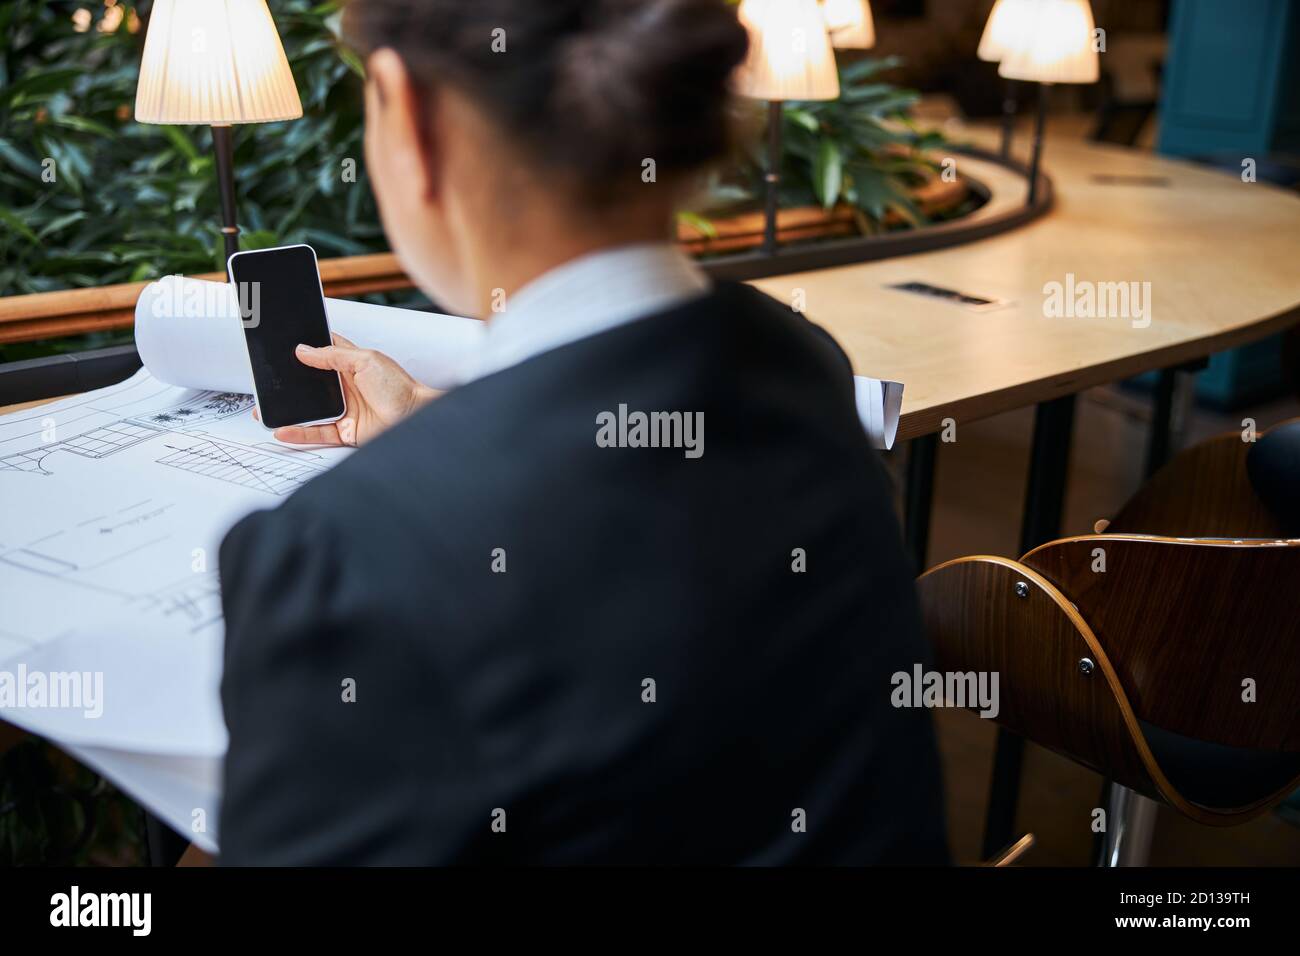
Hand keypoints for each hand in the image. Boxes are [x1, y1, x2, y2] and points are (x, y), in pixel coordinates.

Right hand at [261, 333, 437, 446]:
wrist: (417, 417)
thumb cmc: (400, 387)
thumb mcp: (365, 361)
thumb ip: (333, 355)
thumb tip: (303, 350)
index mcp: (349, 365)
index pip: (320, 354)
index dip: (302, 350)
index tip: (280, 347)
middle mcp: (344, 388)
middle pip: (309, 385)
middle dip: (287, 385)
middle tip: (265, 383)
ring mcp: (344, 410)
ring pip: (308, 411)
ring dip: (287, 411)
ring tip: (264, 410)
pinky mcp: (345, 431)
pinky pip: (317, 433)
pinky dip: (299, 433)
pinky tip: (283, 430)